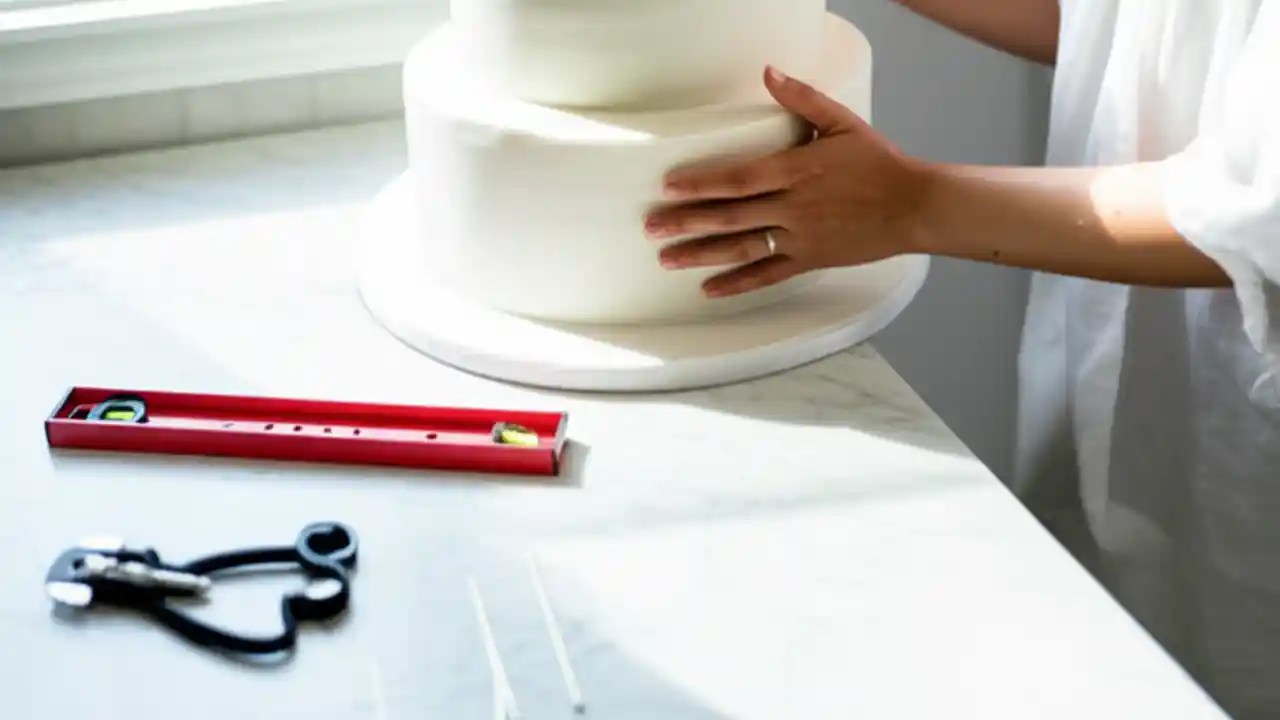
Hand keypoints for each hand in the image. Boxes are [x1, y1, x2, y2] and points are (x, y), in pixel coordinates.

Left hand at [644, 66, 932, 297]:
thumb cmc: (879, 163)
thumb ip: (802, 99)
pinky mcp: (810, 259)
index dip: (702, 184)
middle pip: (731, 216)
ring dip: (701, 254)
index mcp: (797, 170)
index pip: (739, 179)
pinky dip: (738, 284)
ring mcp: (801, 237)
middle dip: (687, 222)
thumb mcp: (842, 123)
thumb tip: (769, 72)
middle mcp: (794, 206)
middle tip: (651, 227)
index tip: (669, 189)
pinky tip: (708, 289)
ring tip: (666, 259)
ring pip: (742, 248)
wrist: (914, 206)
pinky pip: (768, 274)